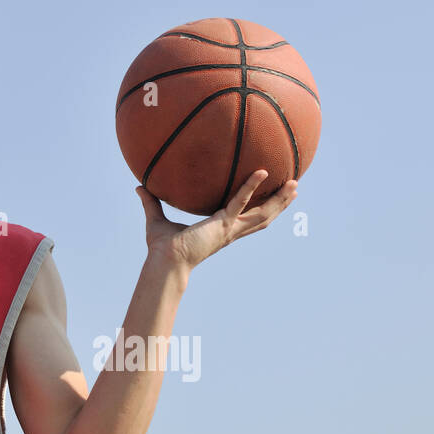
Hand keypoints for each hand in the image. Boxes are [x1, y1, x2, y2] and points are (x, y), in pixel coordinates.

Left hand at [136, 170, 297, 270]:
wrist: (165, 261)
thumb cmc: (162, 247)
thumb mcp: (157, 219)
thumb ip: (151, 202)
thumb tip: (138, 187)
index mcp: (221, 230)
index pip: (246, 218)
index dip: (261, 208)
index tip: (272, 197)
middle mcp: (230, 230)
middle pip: (263, 216)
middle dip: (279, 203)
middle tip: (294, 188)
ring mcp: (230, 228)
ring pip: (262, 213)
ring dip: (279, 199)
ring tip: (295, 183)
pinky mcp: (223, 224)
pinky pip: (240, 201)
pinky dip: (251, 186)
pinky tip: (261, 171)